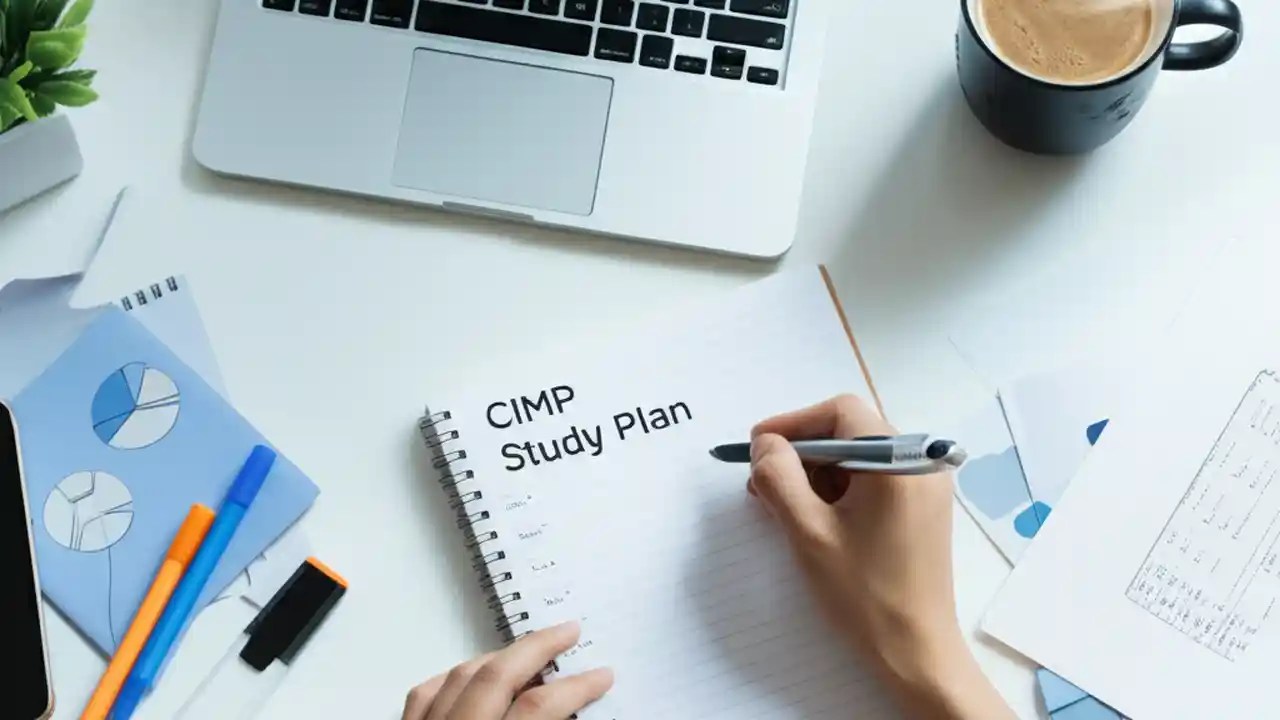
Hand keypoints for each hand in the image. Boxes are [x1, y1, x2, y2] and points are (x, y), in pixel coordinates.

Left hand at [402, 622, 612, 719]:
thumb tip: (571, 707)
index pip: (539, 707)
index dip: (576, 688)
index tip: (601, 676)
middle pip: (495, 676)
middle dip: (536, 648)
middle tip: (567, 632)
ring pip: (457, 677)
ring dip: (496, 659)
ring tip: (527, 654)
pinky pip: (424, 696)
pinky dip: (451, 679)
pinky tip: (468, 676)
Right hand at [749, 395, 1012, 719]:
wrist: (915, 652)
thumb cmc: (863, 594)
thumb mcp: (808, 532)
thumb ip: (779, 478)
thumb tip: (765, 445)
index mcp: (899, 462)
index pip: (840, 413)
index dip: (793, 423)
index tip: (757, 447)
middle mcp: (920, 465)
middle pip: (850, 432)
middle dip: (802, 453)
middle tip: (762, 482)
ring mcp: (925, 488)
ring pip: (859, 457)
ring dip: (817, 474)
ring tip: (781, 505)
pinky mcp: (922, 510)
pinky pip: (874, 481)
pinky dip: (840, 490)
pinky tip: (811, 516)